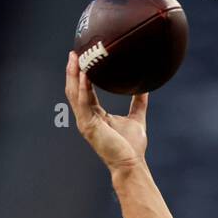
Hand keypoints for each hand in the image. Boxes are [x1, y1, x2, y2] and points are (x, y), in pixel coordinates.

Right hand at [64, 51, 147, 171]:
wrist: (131, 164)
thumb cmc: (132, 147)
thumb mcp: (137, 118)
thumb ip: (139, 102)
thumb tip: (145, 88)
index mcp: (95, 115)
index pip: (83, 91)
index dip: (81, 76)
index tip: (81, 58)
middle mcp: (86, 118)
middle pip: (74, 90)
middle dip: (72, 71)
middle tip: (74, 53)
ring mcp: (85, 122)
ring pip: (75, 94)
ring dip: (74, 75)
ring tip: (75, 58)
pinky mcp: (89, 126)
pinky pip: (83, 103)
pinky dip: (83, 88)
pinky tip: (84, 75)